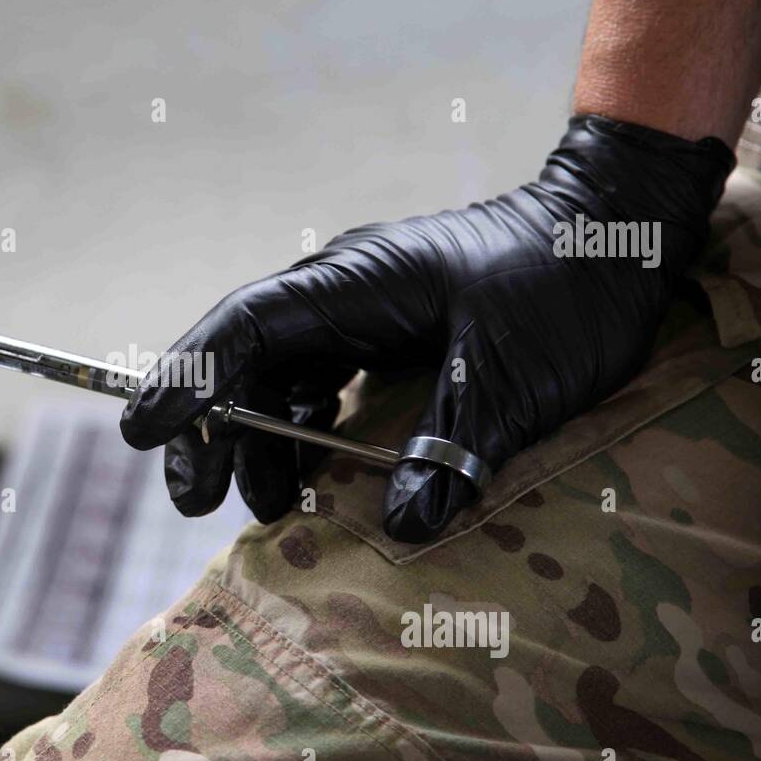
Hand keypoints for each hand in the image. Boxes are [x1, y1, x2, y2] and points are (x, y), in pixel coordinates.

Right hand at [120, 115, 733, 541]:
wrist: (617, 232)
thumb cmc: (568, 283)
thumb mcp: (514, 375)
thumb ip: (453, 447)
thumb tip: (399, 527)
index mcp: (358, 282)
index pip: (246, 325)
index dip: (190, 378)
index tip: (142, 432)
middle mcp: (344, 293)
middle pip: (245, 356)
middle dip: (212, 427)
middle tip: (195, 502)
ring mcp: (362, 315)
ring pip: (278, 377)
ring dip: (259, 440)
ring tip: (264, 508)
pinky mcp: (386, 340)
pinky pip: (320, 387)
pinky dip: (304, 435)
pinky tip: (308, 480)